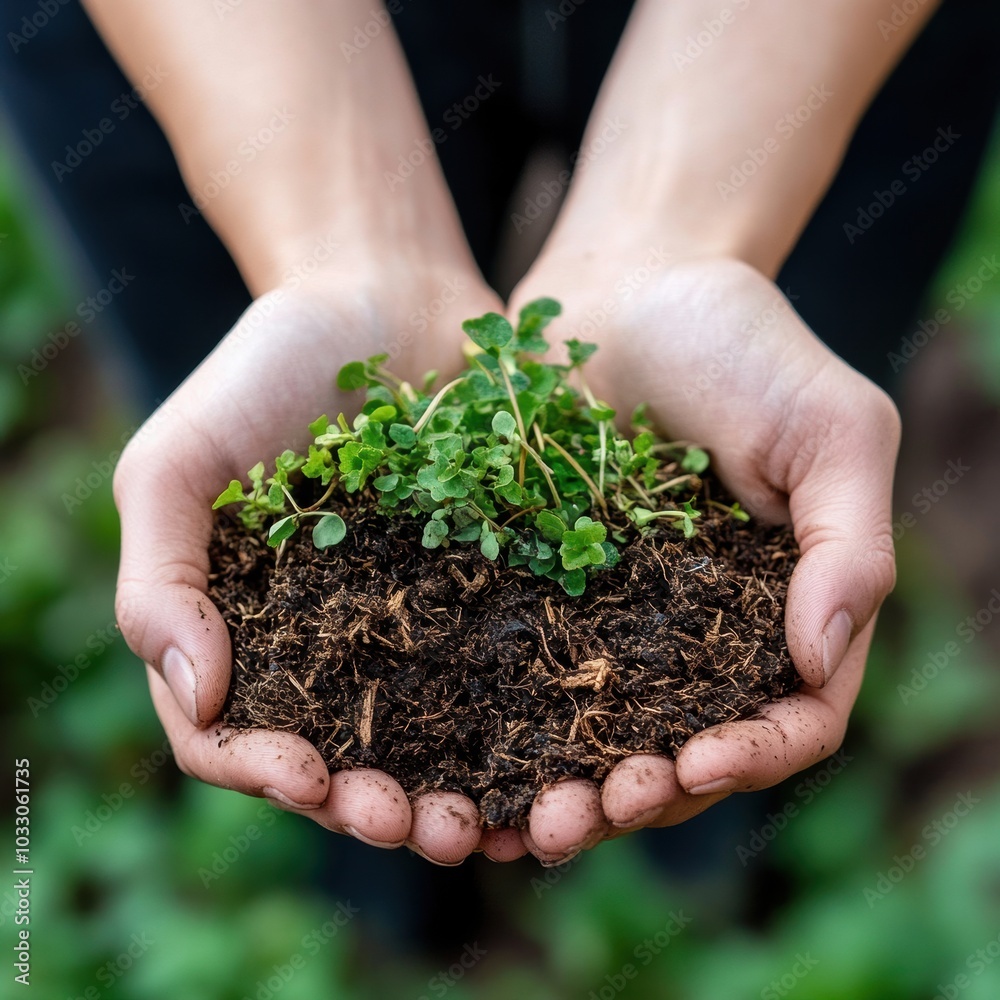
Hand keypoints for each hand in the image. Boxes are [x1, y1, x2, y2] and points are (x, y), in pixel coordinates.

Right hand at [114, 262, 514, 863]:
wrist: (384, 293)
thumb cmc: (265, 370)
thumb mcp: (181, 461)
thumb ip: (162, 575)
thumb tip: (196, 691)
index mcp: (245, 632)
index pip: (234, 737)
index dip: (264, 775)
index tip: (308, 778)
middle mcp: (331, 645)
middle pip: (343, 760)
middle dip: (373, 808)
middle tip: (415, 827)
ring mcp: (418, 622)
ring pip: (435, 739)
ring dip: (455, 793)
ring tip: (486, 821)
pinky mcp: (495, 588)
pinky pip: (512, 672)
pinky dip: (527, 728)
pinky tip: (555, 757)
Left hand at [507, 253, 898, 862]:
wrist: (629, 278)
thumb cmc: (742, 340)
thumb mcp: (830, 426)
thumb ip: (848, 543)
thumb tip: (821, 659)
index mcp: (783, 610)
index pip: (791, 717)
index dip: (752, 756)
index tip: (696, 763)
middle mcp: (699, 633)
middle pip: (682, 751)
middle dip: (639, 799)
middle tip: (579, 819)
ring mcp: (614, 617)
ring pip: (594, 734)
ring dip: (559, 787)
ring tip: (512, 822)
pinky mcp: (538, 586)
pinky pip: (517, 674)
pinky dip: (496, 730)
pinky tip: (456, 763)